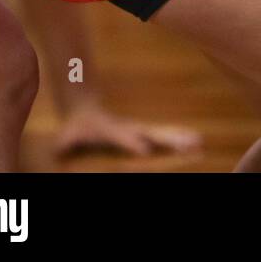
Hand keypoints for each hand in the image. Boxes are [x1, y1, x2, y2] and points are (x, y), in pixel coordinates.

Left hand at [54, 104, 202, 158]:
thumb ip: (66, 142)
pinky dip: (181, 137)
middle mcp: (130, 128)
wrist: (86, 110)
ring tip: (199, 141)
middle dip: (170, 139)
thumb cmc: (76, 128)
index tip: (146, 150)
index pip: (124, 137)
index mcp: (112, 130)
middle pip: (152, 133)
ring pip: (163, 133)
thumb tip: (60, 148)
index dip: (134, 143)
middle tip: (187, 142)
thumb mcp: (68, 136)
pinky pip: (165, 135)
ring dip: (181, 137)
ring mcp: (140, 129)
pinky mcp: (145, 132)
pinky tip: (196, 142)